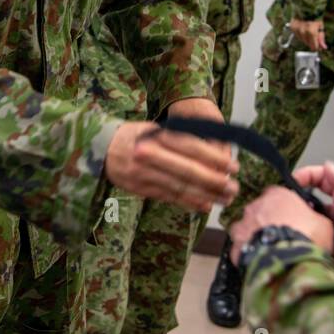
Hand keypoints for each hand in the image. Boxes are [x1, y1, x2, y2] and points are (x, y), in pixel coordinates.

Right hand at [105, 99, 237, 212]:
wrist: (100, 148)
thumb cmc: (134, 136)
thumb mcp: (155, 129)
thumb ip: (180, 138)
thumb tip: (216, 152)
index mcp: (156, 136)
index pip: (191, 148)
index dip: (214, 159)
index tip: (233, 167)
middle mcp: (149, 155)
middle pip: (187, 171)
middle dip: (214, 181)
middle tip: (233, 188)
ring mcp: (144, 174)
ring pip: (180, 187)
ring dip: (206, 195)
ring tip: (225, 199)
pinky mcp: (140, 189)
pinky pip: (169, 197)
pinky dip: (189, 202)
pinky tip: (205, 204)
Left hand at [228, 186, 333, 264]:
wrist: (288, 262)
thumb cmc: (307, 238)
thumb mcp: (324, 224)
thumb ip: (317, 219)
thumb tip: (319, 225)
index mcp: (277, 195)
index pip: (278, 194)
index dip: (285, 206)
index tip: (292, 217)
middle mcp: (256, 206)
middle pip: (260, 210)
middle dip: (268, 221)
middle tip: (282, 236)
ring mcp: (242, 225)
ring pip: (247, 228)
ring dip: (255, 236)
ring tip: (270, 251)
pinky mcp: (235, 246)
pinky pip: (241, 248)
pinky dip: (248, 253)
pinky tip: (260, 261)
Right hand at [290, 19, 325, 51]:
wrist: (304, 7)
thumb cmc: (314, 16)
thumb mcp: (321, 26)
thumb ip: (321, 38)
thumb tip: (324, 47)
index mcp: (311, 31)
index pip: (314, 46)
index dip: (317, 47)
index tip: (320, 45)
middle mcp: (302, 32)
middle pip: (308, 44)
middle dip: (312, 42)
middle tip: (315, 35)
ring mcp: (296, 30)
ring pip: (303, 41)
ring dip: (307, 38)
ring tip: (310, 30)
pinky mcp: (292, 28)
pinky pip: (298, 36)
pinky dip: (302, 35)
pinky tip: (304, 29)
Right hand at [292, 163, 333, 283]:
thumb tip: (325, 165)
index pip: (320, 182)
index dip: (303, 179)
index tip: (287, 183)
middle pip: (313, 209)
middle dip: (298, 210)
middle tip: (283, 214)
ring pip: (317, 234)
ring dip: (308, 234)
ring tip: (293, 235)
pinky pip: (328, 258)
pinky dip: (319, 257)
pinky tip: (309, 256)